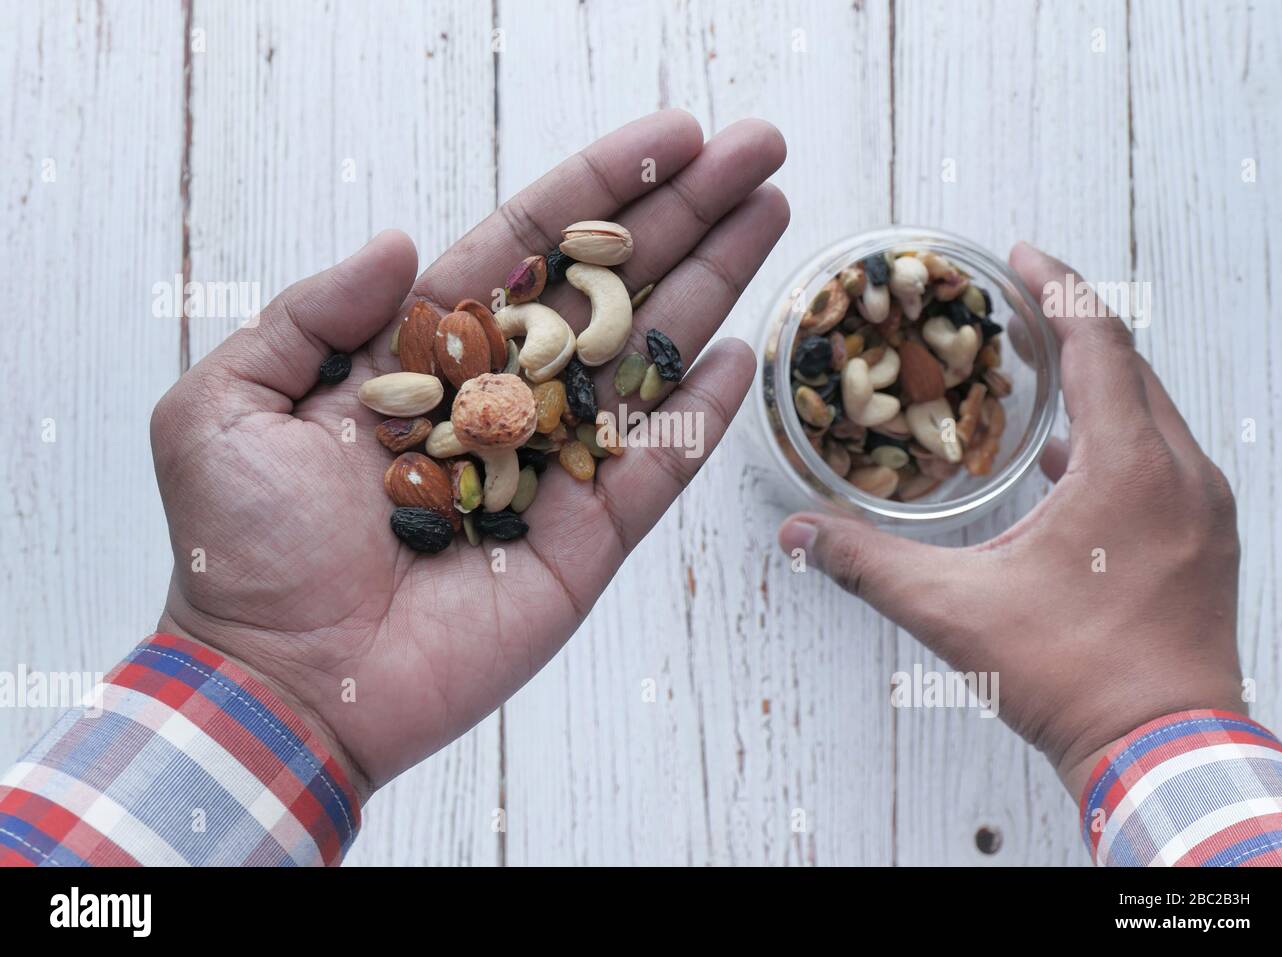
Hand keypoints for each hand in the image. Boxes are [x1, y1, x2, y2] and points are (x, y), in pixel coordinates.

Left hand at [150, 110, 788, 797]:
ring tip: (775, 213)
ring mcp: (550, 465)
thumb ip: (309, 313)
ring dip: (714, 285)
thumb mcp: (227, 405)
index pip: (528, 248)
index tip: (674, 136)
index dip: (600, 190)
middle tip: (758, 151)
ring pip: (645, 361)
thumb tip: (401, 240)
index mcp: (425, 353)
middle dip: (685, 216)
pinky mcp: (584, 541)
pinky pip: (654, 467)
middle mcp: (499, 396)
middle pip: (608, 288)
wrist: (280, 683)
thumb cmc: (241, 549)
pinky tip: (741, 349)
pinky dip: (699, 414)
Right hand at [778, 243, 1242, 798]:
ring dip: (1098, 383)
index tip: (1019, 255)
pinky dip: (1117, 439)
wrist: (1163, 753)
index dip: (1057, 288)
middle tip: (1017, 306)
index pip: (1099, 342)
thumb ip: (868, 563)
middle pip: (1131, 367)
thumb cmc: (1074, 676)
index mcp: (1128, 467)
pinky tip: (1069, 464)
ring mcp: (1202, 510)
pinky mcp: (1205, 543)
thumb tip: (798, 533)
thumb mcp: (954, 611)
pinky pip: (1163, 459)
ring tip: (1038, 374)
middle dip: (1073, 327)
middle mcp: (1181, 474)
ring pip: (1153, 414)